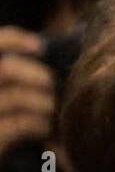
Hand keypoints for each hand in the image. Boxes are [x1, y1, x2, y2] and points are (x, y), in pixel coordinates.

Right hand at [0, 26, 54, 158]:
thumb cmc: (0, 133)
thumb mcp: (4, 103)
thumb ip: (15, 82)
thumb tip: (45, 54)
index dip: (12, 39)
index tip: (40, 46)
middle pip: (5, 70)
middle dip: (36, 75)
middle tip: (52, 86)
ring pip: (15, 98)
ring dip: (43, 102)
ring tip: (51, 111)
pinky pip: (19, 125)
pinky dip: (39, 124)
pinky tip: (45, 130)